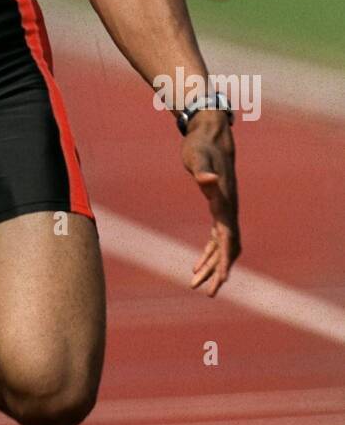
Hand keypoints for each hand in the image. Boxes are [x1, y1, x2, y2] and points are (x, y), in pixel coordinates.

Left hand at [181, 109, 239, 295]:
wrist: (209, 132)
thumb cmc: (200, 145)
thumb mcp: (197, 156)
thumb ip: (202, 170)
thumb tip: (206, 180)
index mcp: (225, 202)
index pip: (228, 238)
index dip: (225, 260)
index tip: (222, 280)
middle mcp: (228, 209)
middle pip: (227, 247)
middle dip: (218, 271)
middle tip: (207, 292)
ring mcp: (225, 209)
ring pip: (221, 245)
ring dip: (211, 265)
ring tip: (196, 284)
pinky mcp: (218, 207)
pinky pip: (216, 237)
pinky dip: (208, 252)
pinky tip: (197, 265)